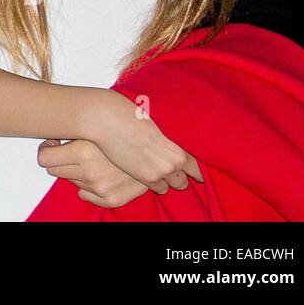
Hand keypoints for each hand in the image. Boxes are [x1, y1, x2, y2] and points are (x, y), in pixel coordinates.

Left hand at [38, 138, 152, 208]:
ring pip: (71, 181)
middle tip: (71, 151)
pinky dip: (87, 186)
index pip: (44, 158)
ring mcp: (99, 188)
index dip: (47, 150)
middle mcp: (89, 172)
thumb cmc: (124, 134)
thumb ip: (74, 128)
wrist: (157, 154)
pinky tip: (99, 173)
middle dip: (61, 160)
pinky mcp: (109, 199)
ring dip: (77, 171)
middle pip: (55, 171)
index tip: (54, 144)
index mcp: (83, 152)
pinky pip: (83, 194)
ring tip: (93, 159)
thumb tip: (51, 128)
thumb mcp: (97, 127)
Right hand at [88, 90, 203, 194]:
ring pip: (175, 185)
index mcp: (178, 145)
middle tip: (167, 165)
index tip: (188, 166)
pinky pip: (160, 189)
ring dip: (168, 179)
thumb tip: (174, 147)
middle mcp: (174, 162)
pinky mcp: (145, 178)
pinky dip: (156, 183)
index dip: (192, 167)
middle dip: (179, 174)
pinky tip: (147, 172)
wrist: (106, 119)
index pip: (196, 166)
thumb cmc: (129, 115)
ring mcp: (160, 172)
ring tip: (156, 168)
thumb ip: (169, 140)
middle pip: (186, 179)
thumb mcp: (157, 126)